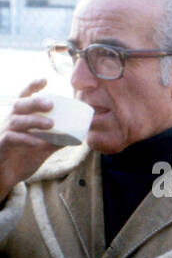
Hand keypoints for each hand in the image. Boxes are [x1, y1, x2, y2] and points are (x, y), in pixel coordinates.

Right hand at [0, 79, 60, 200]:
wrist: (5, 177)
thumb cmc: (22, 158)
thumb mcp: (42, 148)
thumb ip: (57, 140)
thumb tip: (78, 136)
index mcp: (20, 119)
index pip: (23, 98)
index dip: (32, 87)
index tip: (45, 79)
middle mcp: (9, 122)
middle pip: (19, 105)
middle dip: (34, 102)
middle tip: (50, 103)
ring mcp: (3, 133)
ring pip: (16, 121)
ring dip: (34, 121)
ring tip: (51, 124)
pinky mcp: (0, 146)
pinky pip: (10, 139)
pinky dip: (25, 139)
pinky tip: (38, 143)